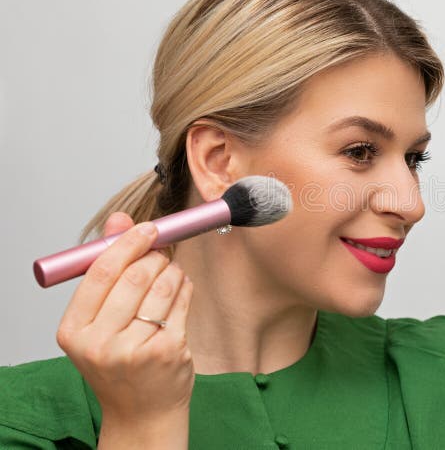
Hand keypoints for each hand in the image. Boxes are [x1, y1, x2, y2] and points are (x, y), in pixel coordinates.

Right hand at [56, 212, 194, 429]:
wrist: (141, 412)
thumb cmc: (119, 361)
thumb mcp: (99, 322)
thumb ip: (106, 269)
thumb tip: (119, 219)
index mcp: (74, 332)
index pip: (101, 272)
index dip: (127, 243)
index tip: (145, 228)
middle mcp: (100, 343)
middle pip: (135, 275)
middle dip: (154, 255)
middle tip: (161, 250)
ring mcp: (136, 348)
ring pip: (163, 285)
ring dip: (172, 270)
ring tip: (170, 274)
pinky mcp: (168, 350)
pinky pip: (181, 301)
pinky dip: (184, 288)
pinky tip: (180, 290)